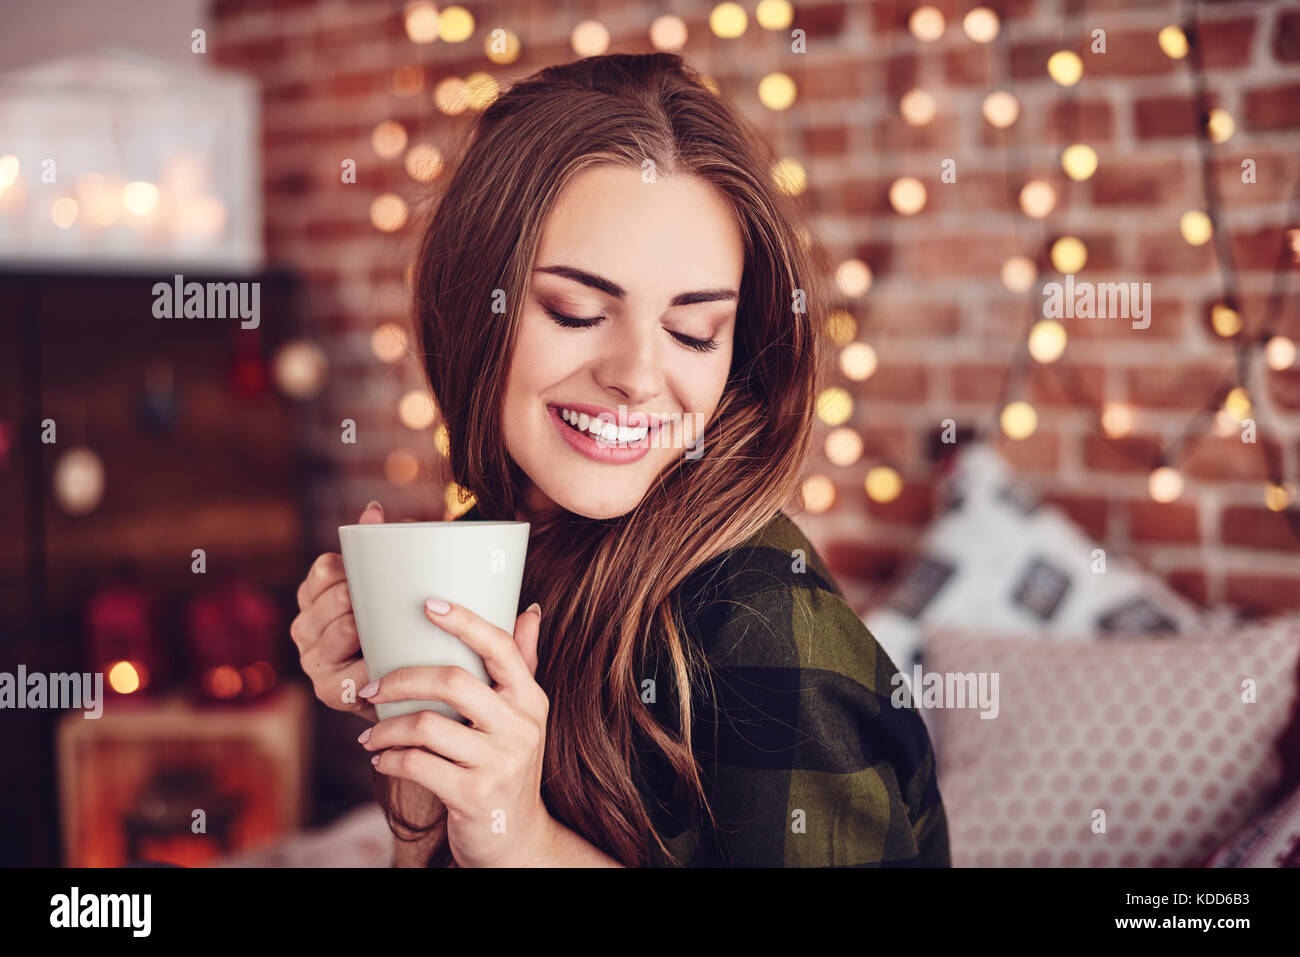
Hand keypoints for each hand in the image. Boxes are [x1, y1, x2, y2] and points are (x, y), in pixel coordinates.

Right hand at [290, 500, 385, 720]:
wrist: (408, 685)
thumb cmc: (397, 624)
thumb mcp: (388, 584)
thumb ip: (381, 543)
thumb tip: (373, 509)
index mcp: (312, 597)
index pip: (325, 570)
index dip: (353, 570)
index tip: (379, 577)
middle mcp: (303, 628)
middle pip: (337, 597)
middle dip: (368, 599)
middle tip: (399, 607)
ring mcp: (313, 662)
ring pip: (344, 628)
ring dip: (375, 629)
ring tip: (399, 631)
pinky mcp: (328, 692)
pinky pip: (354, 669)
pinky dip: (376, 665)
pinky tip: (391, 661)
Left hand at [357, 598, 555, 867]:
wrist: (517, 838)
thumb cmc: (509, 767)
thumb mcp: (523, 717)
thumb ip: (522, 664)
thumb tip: (528, 610)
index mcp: (531, 699)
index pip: (501, 648)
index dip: (465, 621)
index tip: (428, 604)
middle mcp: (520, 727)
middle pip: (453, 682)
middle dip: (401, 679)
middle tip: (372, 686)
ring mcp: (499, 763)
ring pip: (427, 726)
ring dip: (386, 727)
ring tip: (369, 732)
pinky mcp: (474, 796)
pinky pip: (418, 765)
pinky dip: (390, 759)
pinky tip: (380, 758)